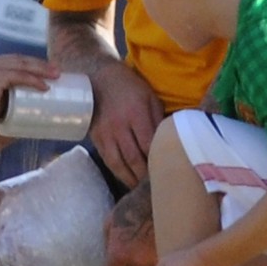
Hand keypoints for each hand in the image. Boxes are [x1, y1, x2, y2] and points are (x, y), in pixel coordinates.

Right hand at [0, 54, 59, 127]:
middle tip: (56, 71)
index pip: (12, 60)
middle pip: (20, 59)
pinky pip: (20, 76)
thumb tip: (21, 109)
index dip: (29, 63)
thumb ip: (2, 99)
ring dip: (42, 70)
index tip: (44, 69)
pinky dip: (34, 81)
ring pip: (23, 65)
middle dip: (40, 64)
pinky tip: (45, 86)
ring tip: (56, 76)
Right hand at [88, 62, 165, 187]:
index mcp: (136, 113)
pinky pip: (108, 160)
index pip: (149, 145)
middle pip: (134, 158)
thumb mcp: (150, 97)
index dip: (158, 161)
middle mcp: (119, 125)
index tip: (169, 172)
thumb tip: (170, 142)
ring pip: (119, 163)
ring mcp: (105, 133)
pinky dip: (119, 173)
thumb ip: (159, 120)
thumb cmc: (130, 86)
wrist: (99, 77)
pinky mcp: (96, 137)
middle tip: (158, 186)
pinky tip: (129, 179)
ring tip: (143, 188)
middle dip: (146, 175)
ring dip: (132, 179)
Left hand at [101, 178, 156, 265]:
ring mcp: (152, 262)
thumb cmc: (129, 208)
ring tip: (135, 259)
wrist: (155, 200)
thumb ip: (107, 245)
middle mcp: (136, 262)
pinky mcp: (164, 259)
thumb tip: (107, 261)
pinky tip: (146, 255)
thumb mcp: (109, 223)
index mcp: (119, 254)